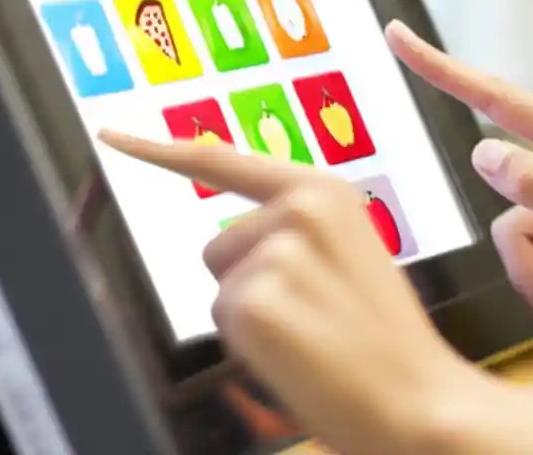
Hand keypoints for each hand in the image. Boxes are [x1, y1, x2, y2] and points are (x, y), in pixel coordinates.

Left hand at [98, 131, 491, 453]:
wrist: (420, 398)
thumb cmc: (387, 339)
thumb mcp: (353, 255)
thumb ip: (299, 229)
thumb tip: (232, 235)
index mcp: (326, 191)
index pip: (224, 160)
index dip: (160, 149)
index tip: (112, 135)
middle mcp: (299, 209)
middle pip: (219, 246)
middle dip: (252, 282)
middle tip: (314, 315)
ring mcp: (275, 253)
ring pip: (221, 286)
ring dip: (253, 315)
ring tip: (312, 334)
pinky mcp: (253, 301)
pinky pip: (224, 321)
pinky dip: (251, 345)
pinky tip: (298, 352)